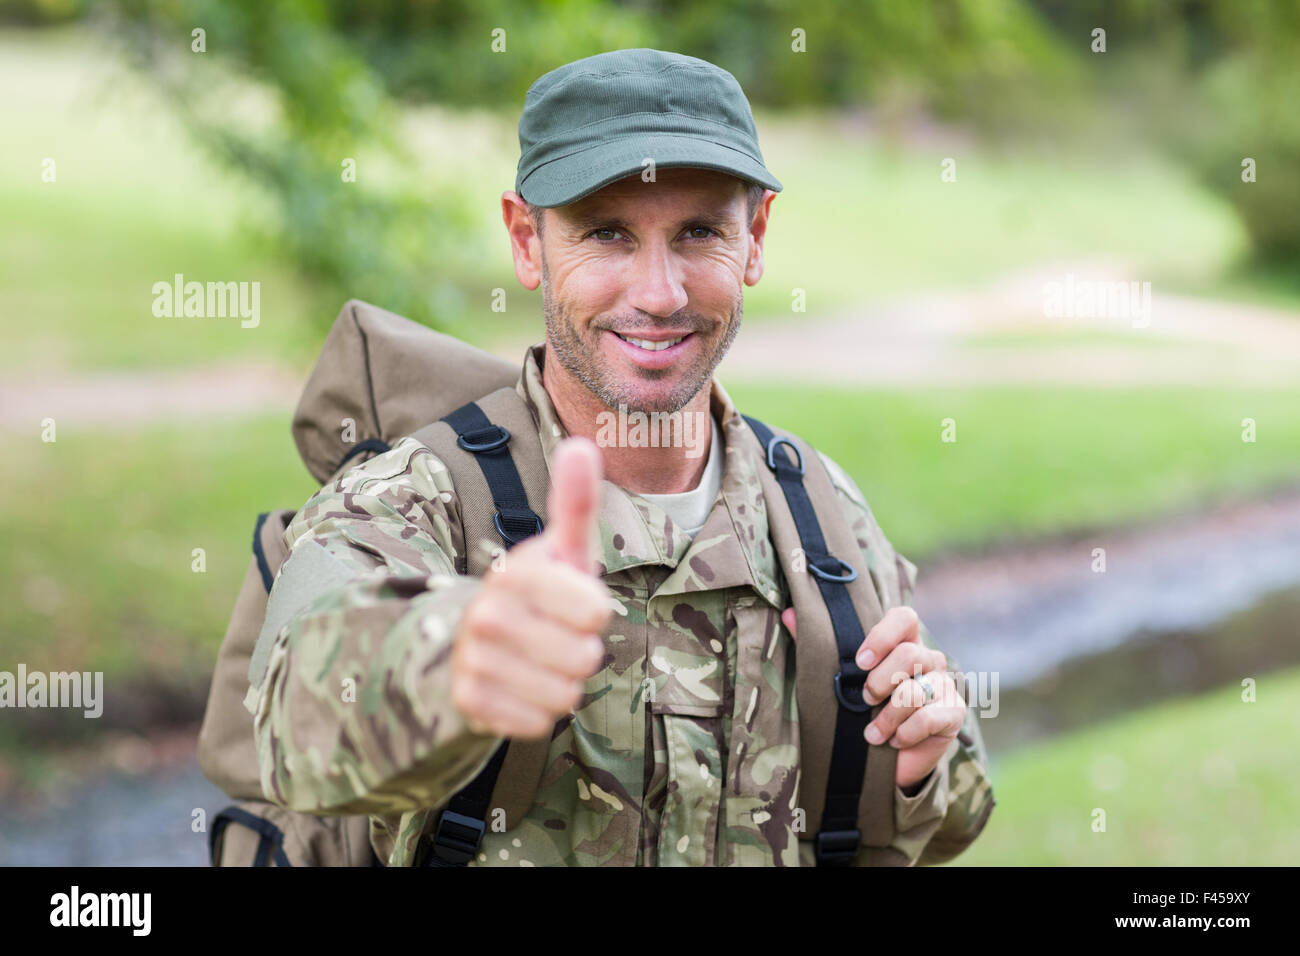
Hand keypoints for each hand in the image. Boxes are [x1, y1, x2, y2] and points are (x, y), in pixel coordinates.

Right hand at [450, 437, 612, 738]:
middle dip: (581, 652)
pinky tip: (519, 687)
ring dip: (562, 684)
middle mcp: (487, 614)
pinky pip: (538, 723)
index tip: (572, 603)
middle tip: (554, 636)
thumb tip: (581, 443)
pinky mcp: (468, 702)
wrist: (471, 640)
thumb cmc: (537, 592)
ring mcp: (474, 660)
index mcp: (516, 573)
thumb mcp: (559, 549)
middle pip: (585, 658)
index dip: (594, 613)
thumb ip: (575, 503)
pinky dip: (538, 711)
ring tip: (538, 660)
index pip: (596, 612)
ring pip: (564, 694)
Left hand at [782, 605, 964, 790]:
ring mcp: (944, 685)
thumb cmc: (861, 712)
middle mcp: (928, 658)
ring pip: (916, 688)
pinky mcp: (953, 714)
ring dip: (887, 715)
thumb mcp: (840, 680)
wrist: (888, 761)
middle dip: (879, 682)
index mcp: (903, 642)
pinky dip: (906, 732)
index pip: (905, 617)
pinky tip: (894, 742)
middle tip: (863, 701)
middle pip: (910, 653)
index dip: (882, 635)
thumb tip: (787, 612)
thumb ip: (816, 645)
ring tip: (872, 734)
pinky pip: (930, 717)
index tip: (859, 661)